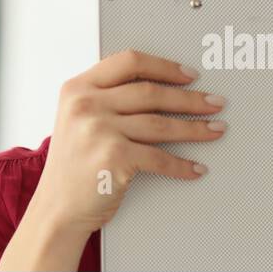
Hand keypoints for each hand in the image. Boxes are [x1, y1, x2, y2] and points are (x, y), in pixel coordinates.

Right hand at [0, 50, 226, 270]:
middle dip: (190, 98)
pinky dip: (182, 165)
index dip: (164, 67)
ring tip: (216, 129)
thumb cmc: (73, 166)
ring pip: (161, 124)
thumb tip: (162, 89)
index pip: (128, 62)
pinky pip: (159, 158)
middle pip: (151, 92)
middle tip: (215, 103)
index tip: (189, 75)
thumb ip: (107, 99)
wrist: (57, 209)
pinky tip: (196, 167)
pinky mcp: (113, 158)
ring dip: (195, 128)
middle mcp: (86, 105)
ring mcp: (98, 130)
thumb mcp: (78, 120)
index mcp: (77, 88)